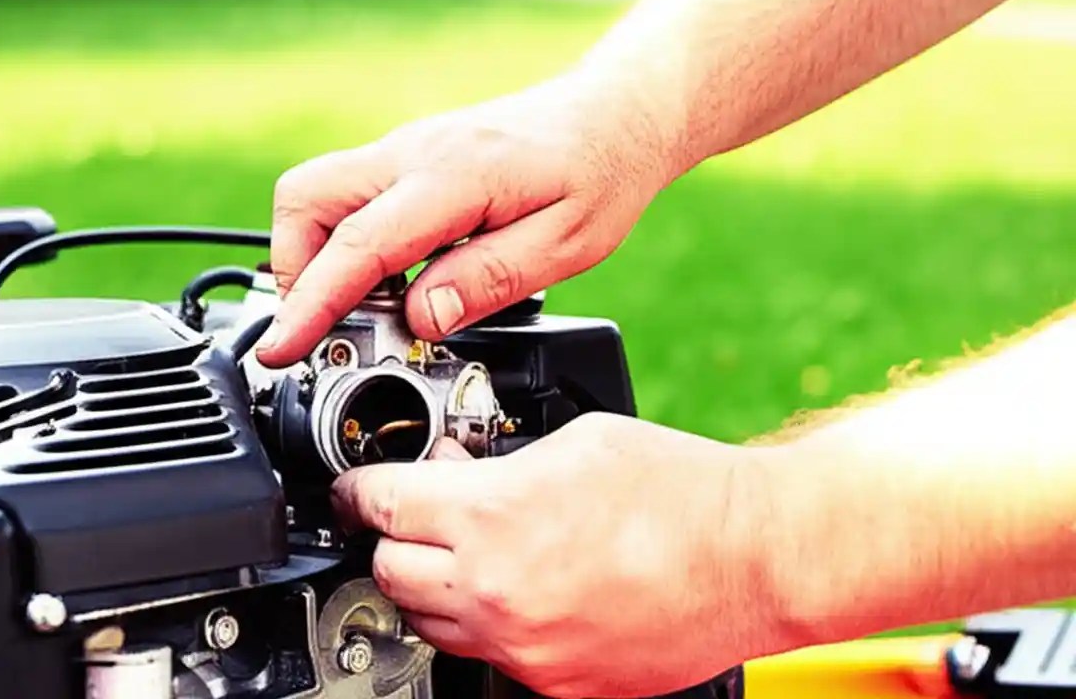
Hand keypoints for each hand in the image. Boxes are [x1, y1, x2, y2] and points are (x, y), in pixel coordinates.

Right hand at [257, 71, 686, 367]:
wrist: (613, 115)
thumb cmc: (599, 174)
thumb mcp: (566, 245)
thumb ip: (488, 281)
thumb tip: (421, 317)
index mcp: (452, 177)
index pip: (358, 244)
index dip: (312, 303)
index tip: (283, 348)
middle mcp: (414, 153)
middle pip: (305, 201)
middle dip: (296, 271)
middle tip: (326, 325)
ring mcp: (404, 150)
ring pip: (318, 196)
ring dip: (317, 257)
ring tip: (361, 309)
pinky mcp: (407, 159)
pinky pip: (349, 199)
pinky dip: (346, 244)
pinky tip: (389, 280)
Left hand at [330, 413, 793, 697]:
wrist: (758, 557)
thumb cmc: (683, 492)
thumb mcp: (574, 440)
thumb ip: (496, 459)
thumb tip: (455, 468)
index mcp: (493, 516)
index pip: (380, 503)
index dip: (358, 489)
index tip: (356, 488)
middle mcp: (497, 592)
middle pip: (389, 570)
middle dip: (392, 537)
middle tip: (415, 515)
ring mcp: (525, 648)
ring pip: (428, 623)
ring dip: (431, 586)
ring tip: (468, 554)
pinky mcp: (555, 683)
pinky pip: (487, 657)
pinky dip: (486, 625)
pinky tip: (519, 591)